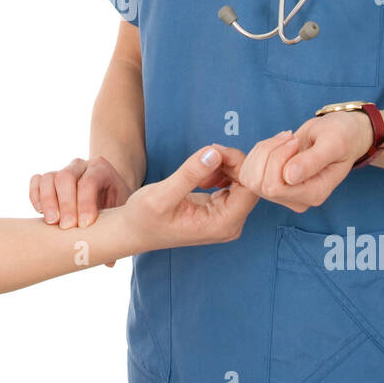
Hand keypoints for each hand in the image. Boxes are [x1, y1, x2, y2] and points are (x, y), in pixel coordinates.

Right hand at [29, 156, 134, 266]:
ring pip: (49, 177)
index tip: (85, 225)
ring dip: (47, 201)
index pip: (89, 182)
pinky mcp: (48, 179)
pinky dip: (35, 196)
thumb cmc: (113, 204)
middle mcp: (80, 166)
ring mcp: (62, 170)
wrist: (106, 191)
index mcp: (101, 169)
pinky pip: (36, 181)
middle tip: (66, 227)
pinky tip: (40, 212)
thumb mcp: (119, 212)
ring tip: (51, 222)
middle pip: (66, 177)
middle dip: (65, 203)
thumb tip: (108, 261)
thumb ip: (114, 231)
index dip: (85, 203)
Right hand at [123, 144, 258, 251]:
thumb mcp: (162, 195)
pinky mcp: (220, 210)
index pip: (250, 188)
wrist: (133, 231)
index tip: (215, 151)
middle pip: (250, 184)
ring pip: (243, 182)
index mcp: (222, 224)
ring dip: (225, 166)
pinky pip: (233, 185)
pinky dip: (221, 172)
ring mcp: (227, 218)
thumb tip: (214, 153)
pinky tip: (203, 174)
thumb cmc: (143, 219)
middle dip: (232, 162)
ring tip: (201, 164)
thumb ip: (190, 174)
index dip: (238, 164)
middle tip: (208, 151)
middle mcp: (230, 224)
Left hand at [238, 113, 370, 212]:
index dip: (277, 160)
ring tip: (285, 139)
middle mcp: (296, 200)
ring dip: (263, 151)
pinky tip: (277, 143)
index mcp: (313, 195)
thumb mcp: (333, 143)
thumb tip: (290, 177)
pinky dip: (257, 152)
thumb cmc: (341, 136)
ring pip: (250, 178)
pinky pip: (248, 171)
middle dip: (269, 153)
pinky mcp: (271, 183)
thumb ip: (313, 161)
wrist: (339, 134)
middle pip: (259, 183)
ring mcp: (282, 194)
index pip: (274, 187)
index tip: (295, 141)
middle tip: (290, 138)